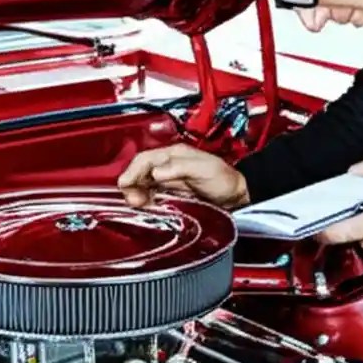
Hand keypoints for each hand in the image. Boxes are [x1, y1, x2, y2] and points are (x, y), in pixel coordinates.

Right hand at [117, 144, 250, 208]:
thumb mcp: (203, 168)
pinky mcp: (172, 194)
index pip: (145, 160)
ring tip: (139, 204)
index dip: (132, 171)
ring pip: (144, 185)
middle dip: (132, 184)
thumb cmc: (224, 179)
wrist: (237, 194)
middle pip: (140, 172)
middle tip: (134, 200)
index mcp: (173, 155)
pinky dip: (146, 201)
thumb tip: (156, 173)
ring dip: (137, 194)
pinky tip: (148, 207)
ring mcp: (169, 180)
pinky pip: (152, 196)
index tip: (125, 184)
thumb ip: (179, 168)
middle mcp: (168, 166)